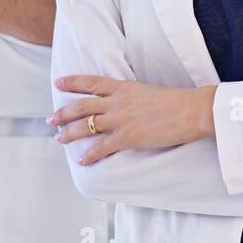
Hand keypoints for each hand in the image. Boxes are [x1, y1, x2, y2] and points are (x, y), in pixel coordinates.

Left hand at [49, 75, 215, 165]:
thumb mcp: (149, 91)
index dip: (72, 82)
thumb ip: (133, 96)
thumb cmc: (177, 101)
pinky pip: (102, 147)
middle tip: (51, 119)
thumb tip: (126, 102)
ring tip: (59, 139)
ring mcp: (121, 119)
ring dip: (69, 133)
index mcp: (124, 87)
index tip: (58, 83)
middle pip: (82, 105)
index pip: (91, 82)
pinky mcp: (128, 137)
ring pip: (86, 125)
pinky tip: (82, 160)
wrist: (190, 110)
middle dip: (63, 113)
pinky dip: (90, 154)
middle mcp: (118, 102)